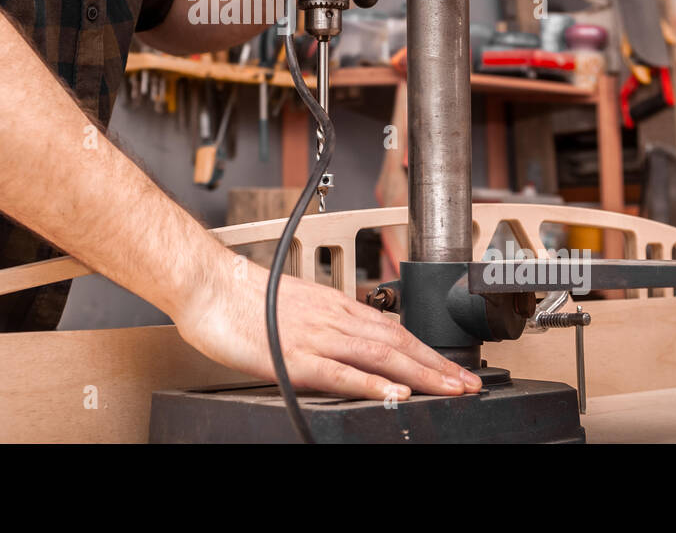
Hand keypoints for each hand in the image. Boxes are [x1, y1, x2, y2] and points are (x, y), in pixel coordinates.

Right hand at [174, 255, 482, 401]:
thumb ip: (321, 324)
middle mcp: (333, 318)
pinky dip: (371, 383)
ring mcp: (316, 336)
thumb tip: (341, 344)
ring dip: (421, 374)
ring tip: (450, 390)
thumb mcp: (293, 306)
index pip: (391, 329)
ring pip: (381, 355)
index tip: (450, 367)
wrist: (207, 282)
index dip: (425, 350)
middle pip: (398, 342)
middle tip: (469, 383)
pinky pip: (340, 371)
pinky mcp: (295, 356)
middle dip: (437, 365)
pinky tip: (393, 394)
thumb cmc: (240, 296)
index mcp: (333, 306)